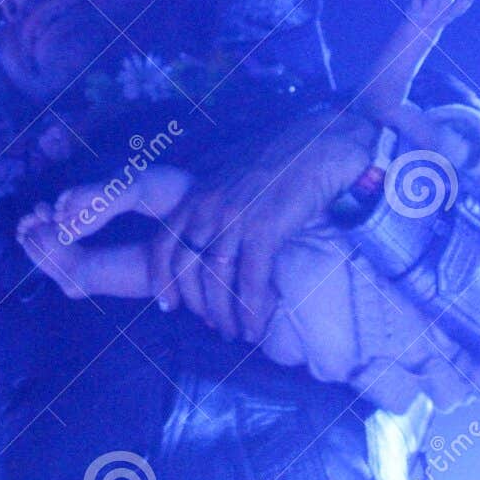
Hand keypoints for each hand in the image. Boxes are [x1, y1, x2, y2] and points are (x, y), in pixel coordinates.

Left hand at [148, 113, 373, 340]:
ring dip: (224, 314)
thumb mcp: (230, 177)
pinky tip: (253, 327)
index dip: (162, 280)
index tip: (167, 305)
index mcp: (196, 196)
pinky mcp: (264, 230)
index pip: (163, 245)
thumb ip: (211, 204)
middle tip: (211, 326)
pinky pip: (250, 281)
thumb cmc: (278, 162)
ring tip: (234, 333)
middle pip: (186, 269)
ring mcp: (234, 219)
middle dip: (195, 304)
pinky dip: (250, 309)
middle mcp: (208, 208)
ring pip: (216, 280)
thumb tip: (207, 239)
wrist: (317, 146)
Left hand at [401, 0, 475, 41]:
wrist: (418, 30)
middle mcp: (438, 14)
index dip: (466, 1)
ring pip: (432, 0)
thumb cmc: (435, 13)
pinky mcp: (414, 11)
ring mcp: (426, 13)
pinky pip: (416, 1)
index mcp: (448, 14)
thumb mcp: (446, 5)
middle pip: (446, 2)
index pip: (459, 9)